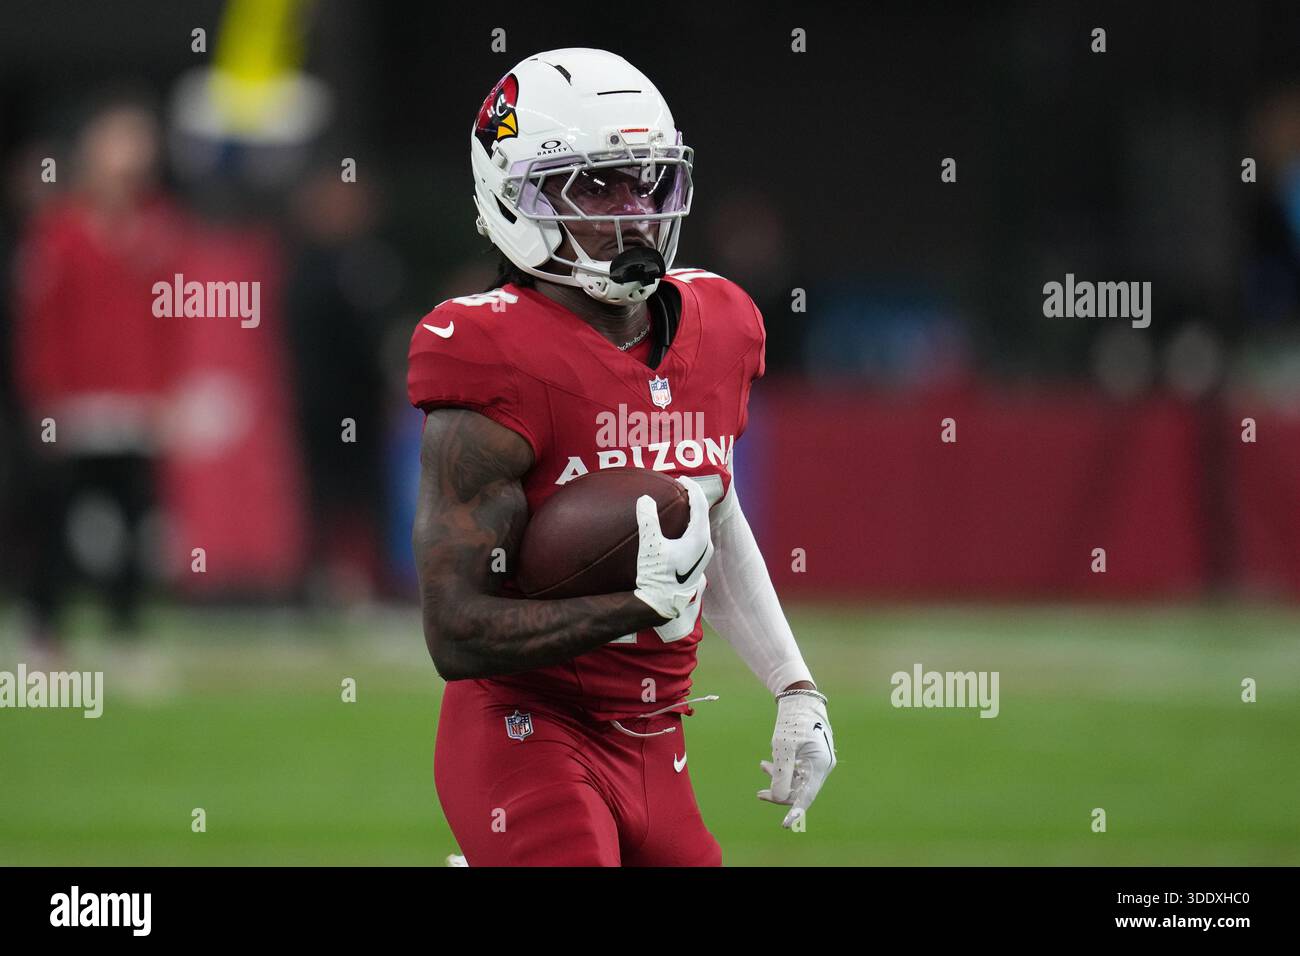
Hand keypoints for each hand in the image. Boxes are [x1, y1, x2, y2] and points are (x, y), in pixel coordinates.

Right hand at [633, 476, 713, 620]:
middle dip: (692, 497)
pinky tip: (678, 525)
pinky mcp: (697, 562)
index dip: (691, 488)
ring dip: (692, 511)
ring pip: (701, 524)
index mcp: (699, 538)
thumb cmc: (657, 576)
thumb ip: (647, 520)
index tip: (680, 479)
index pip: (700, 504)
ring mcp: (703, 555)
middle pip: (703, 512)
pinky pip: (697, 534)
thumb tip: (645, 499)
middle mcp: (705, 545)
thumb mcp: (650, 546)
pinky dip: (690, 523)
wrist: (661, 604)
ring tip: (679, 502)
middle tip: (679, 486)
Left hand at [758, 688, 835, 827]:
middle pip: (800, 790)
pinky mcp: (811, 756)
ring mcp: (818, 761)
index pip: (807, 795)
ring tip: (761, 767)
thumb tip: (779, 798)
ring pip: (797, 780)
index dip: (795, 811)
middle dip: (779, 792)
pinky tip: (767, 764)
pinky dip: (782, 770)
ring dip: (778, 778)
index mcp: (820, 764)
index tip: (784, 824)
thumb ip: (781, 773)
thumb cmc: (792, 721)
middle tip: (759, 794)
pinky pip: (797, 771)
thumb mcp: (783, 747)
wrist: (799, 699)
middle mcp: (822, 766)